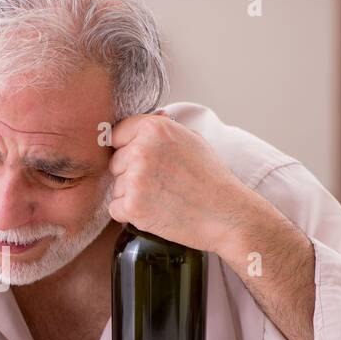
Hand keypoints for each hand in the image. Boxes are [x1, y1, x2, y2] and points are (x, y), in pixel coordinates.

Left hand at [108, 111, 252, 252]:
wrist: (225, 213)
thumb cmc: (210, 178)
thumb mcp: (190, 139)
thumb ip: (161, 130)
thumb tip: (140, 125)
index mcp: (154, 128)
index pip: (116, 135)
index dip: (126, 149)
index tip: (137, 160)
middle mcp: (141, 150)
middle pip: (115, 163)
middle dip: (130, 174)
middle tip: (160, 182)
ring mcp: (135, 178)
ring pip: (116, 187)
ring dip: (132, 195)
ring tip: (162, 197)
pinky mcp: (132, 206)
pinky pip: (115, 208)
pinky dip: (130, 213)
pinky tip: (154, 211)